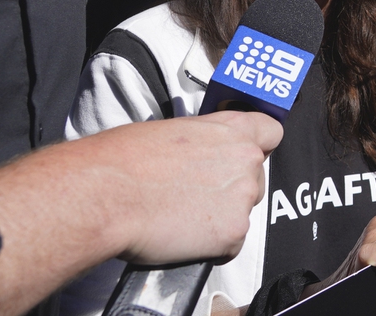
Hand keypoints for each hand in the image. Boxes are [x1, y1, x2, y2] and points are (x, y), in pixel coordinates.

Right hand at [114, 111, 281, 263]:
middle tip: (194, 196)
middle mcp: (247, 159)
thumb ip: (204, 141)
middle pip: (255, 179)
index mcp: (232, 128)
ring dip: (220, 217)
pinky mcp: (233, 233)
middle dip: (231, 190)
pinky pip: (230, 244)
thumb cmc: (123, 161)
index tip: (244, 157)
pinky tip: (182, 235)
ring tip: (181, 215)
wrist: (104, 196)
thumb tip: (201, 155)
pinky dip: (210, 246)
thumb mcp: (172, 131)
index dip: (258, 147)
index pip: (271, 133)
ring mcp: (243, 197)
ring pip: (242, 212)